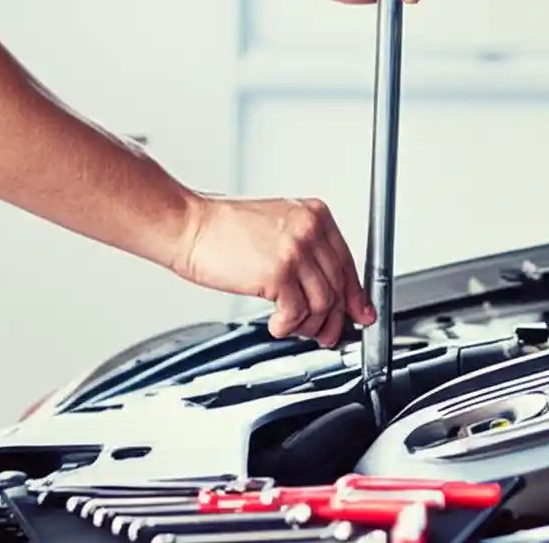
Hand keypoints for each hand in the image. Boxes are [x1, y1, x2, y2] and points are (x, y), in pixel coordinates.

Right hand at [172, 194, 374, 347]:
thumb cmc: (224, 229)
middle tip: (323, 333)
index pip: (347, 262)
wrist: (189, 225)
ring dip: (309, 325)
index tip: (359, 314)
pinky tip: (276, 324)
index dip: (355, 295)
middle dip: (332, 318)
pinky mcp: (278, 274)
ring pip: (322, 303)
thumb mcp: (278, 227)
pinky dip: (288, 326)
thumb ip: (307, 251)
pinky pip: (297, 313)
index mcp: (315, 215)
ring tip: (292, 327)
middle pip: (337, 286)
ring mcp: (296, 251)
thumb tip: (330, 288)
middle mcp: (310, 230)